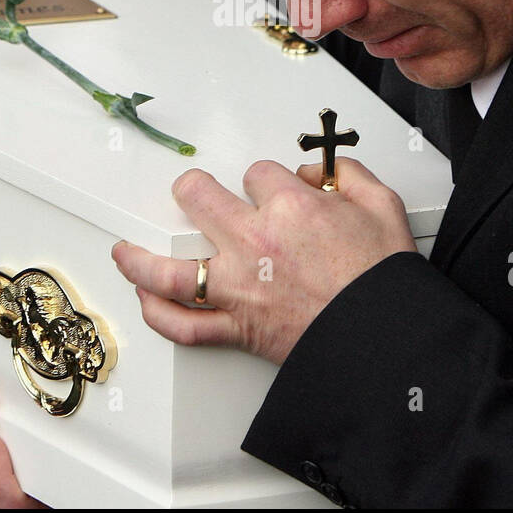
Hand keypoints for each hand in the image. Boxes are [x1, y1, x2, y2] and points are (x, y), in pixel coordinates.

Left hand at [112, 157, 415, 364]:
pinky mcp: (238, 328)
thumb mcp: (383, 206)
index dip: (265, 180)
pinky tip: (146, 300)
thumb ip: (348, 177)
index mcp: (290, 208)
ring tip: (125, 251)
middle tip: (193, 195)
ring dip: (139, 257)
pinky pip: (185, 325)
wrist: (387, 338)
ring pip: (169, 268)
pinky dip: (158, 314)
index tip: (273, 190)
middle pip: (198, 198)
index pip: (257, 174)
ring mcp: (239, 287)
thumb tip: (319, 174)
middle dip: (193, 190)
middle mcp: (255, 243)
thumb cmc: (384, 281)